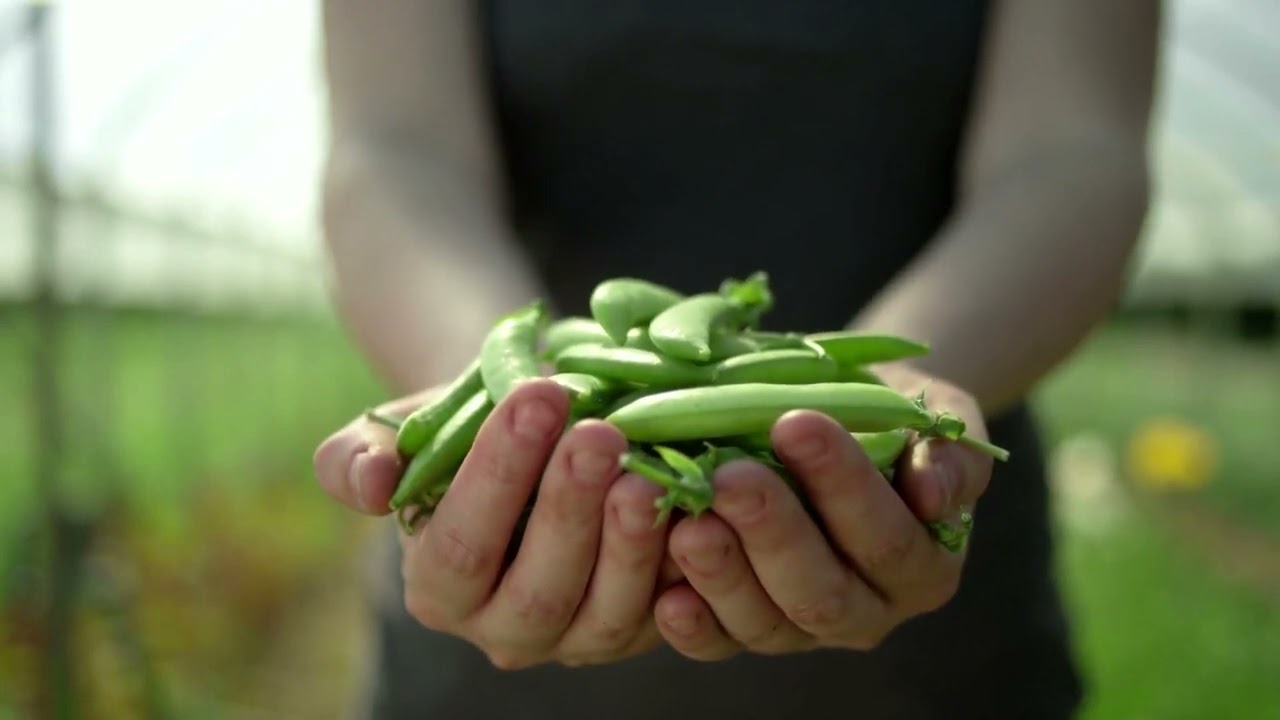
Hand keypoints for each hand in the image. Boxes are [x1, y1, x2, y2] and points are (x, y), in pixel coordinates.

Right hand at [313, 378, 677, 668]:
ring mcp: (580, 637)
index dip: (498, 474)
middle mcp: (506, 630)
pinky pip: (669, 611)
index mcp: (440, 588)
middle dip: (570, 509)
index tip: (538, 396)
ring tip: (648, 473)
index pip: (460, 545)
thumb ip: (359, 458)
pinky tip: (696, 503)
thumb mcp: (401, 431)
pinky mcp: (644, 627)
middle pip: (539, 589)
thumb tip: (371, 485)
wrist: (537, 435)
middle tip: (600, 432)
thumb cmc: (462, 430)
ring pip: (607, 612)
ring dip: (629, 545)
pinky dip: (684, 563)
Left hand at [652, 368, 993, 659]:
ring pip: (767, 624)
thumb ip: (949, 454)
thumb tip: (934, 494)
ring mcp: (803, 628)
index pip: (887, 536)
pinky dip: (692, 625)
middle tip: (730, 477)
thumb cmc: (890, 413)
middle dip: (773, 532)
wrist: (840, 421)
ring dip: (723, 577)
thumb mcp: (935, 417)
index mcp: (923, 565)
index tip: (794, 422)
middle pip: (822, 592)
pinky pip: (719, 642)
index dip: (842, 484)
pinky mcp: (746, 631)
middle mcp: (867, 610)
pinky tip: (666, 597)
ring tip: (688, 524)